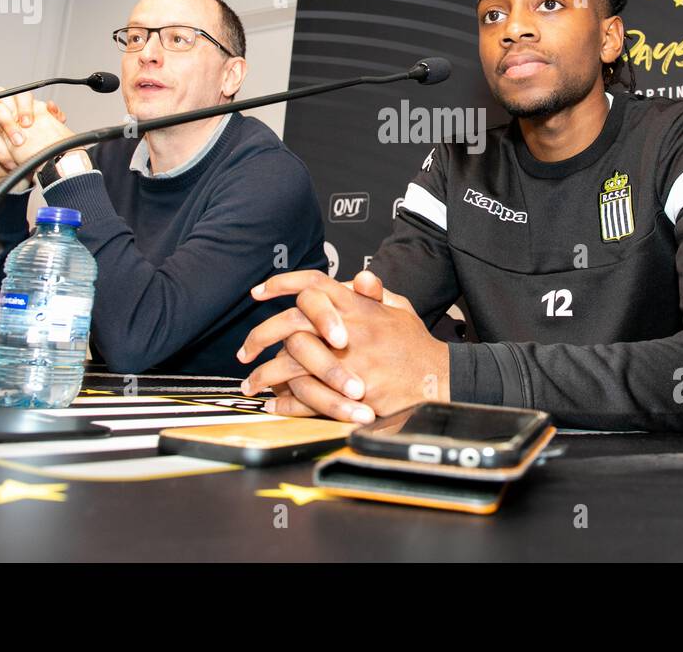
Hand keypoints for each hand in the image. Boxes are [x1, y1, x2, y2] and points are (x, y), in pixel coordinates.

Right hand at [0, 86, 69, 186]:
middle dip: (8, 122)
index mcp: (15, 108)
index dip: (22, 106)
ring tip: (16, 156)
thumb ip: (51, 118)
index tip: (29, 122)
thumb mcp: (45, 134)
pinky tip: (8, 161)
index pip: (15, 95)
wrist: (19, 170)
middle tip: (20, 140)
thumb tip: (51, 106)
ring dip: (2, 142)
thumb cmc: (31, 148)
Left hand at [238, 270, 449, 422]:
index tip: (258, 291)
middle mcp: (348, 330)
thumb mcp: (400, 309)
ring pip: (291, 363)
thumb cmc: (416, 346)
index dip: (282, 282)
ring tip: (251, 383)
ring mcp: (346, 362)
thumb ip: (375, 293)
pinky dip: (285, 402)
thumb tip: (359, 277)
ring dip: (265, 374)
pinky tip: (273, 404)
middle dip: (260, 334)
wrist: (436, 380)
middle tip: (245, 349)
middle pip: (291, 322)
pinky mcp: (347, 392)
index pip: (314, 283)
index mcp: (358, 307)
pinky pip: (305, 396)